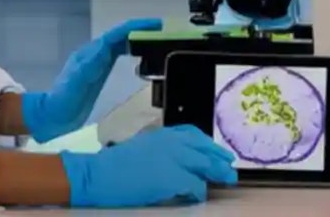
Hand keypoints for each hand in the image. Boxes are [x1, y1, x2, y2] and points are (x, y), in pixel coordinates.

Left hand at [21, 17, 161, 141]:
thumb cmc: (63, 100)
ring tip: (157, 38)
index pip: (117, 34)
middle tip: (163, 31)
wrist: (53, 115)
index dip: (136, 27)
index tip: (156, 25)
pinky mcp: (100, 71)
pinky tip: (140, 54)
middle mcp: (95, 53)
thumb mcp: (76, 83)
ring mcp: (97, 61)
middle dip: (141, 30)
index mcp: (91, 53)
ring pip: (120, 43)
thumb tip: (106, 45)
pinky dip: (132, 50)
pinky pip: (119, 54)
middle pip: (121, 35)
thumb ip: (89, 65)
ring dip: (137, 38)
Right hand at [59, 125, 236, 206]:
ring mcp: (174, 159)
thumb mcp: (141, 147)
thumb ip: (161, 150)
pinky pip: (196, 186)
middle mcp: (172, 142)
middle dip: (220, 158)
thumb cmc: (114, 165)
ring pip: (206, 165)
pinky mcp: (173, 178)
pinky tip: (198, 196)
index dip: (208, 143)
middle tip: (230, 166)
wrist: (99, 175)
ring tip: (227, 180)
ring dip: (217, 174)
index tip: (217, 150)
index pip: (193, 133)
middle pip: (205, 149)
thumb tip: (178, 161)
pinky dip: (199, 192)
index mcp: (163, 134)